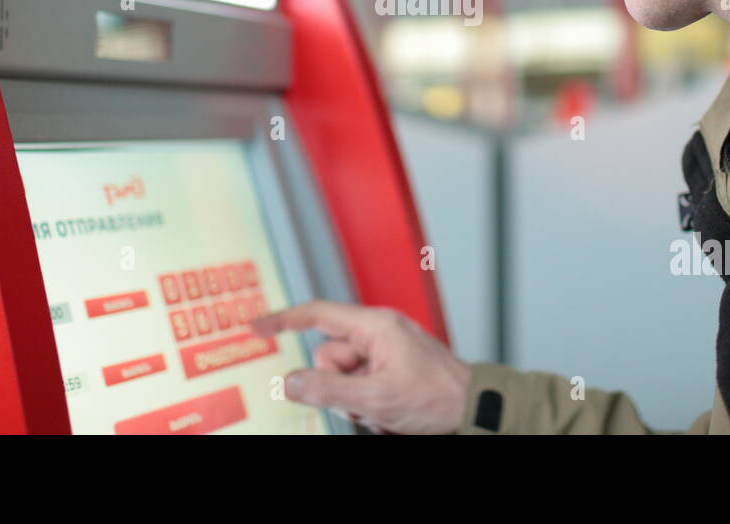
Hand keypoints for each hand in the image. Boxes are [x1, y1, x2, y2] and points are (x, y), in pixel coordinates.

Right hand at [251, 300, 470, 433]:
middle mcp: (378, 332)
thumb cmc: (437, 396)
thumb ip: (328, 389)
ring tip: (380, 412)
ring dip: (352, 398)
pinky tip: (386, 414)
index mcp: (374, 325)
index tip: (256, 326)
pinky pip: (359, 383)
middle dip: (335, 385)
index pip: (317, 314)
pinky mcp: (390, 367)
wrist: (473, 408)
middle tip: (362, 404)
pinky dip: (365, 402)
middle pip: (328, 355)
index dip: (283, 320)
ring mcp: (385, 350)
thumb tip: (290, 382)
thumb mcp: (376, 398)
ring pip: (342, 375)